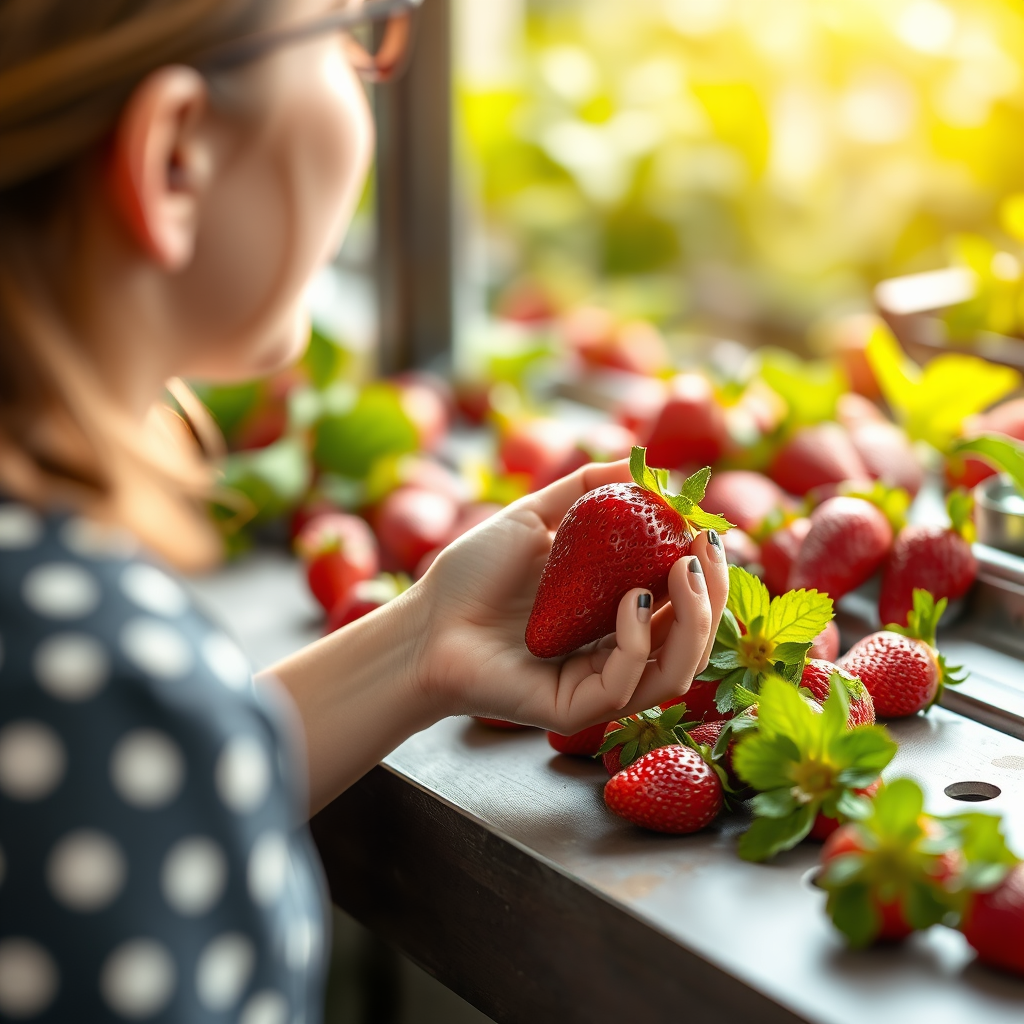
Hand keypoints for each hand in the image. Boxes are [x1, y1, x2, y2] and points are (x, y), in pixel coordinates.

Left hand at [416, 460, 729, 733]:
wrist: (423, 620)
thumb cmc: (474, 573)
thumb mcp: (535, 516)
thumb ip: (586, 489)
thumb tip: (642, 464)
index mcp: (615, 615)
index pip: (682, 604)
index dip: (706, 571)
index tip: (707, 529)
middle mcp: (616, 654)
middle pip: (692, 639)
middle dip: (713, 595)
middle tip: (706, 549)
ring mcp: (598, 686)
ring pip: (675, 670)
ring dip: (693, 620)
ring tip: (684, 570)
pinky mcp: (574, 710)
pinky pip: (625, 683)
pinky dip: (637, 640)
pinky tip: (629, 601)